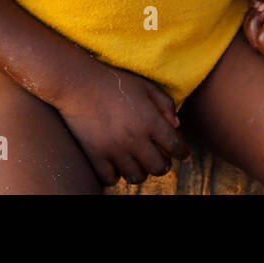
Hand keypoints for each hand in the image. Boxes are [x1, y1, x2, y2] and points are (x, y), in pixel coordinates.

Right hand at [52, 61, 190, 186]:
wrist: (79, 84)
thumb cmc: (116, 82)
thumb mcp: (147, 87)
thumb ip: (166, 104)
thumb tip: (176, 126)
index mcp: (150, 120)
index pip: (175, 146)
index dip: (183, 153)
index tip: (184, 155)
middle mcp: (134, 138)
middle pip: (158, 167)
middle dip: (164, 165)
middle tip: (160, 159)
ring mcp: (113, 149)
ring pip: (136, 176)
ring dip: (141, 171)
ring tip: (138, 161)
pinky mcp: (94, 155)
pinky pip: (110, 179)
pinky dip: (116, 175)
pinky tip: (117, 164)